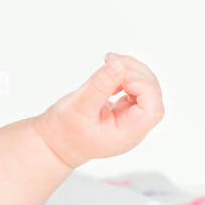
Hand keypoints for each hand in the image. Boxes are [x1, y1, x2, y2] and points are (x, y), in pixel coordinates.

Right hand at [35, 54, 165, 167]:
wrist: (53, 144)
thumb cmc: (63, 132)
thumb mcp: (78, 107)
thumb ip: (99, 86)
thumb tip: (118, 65)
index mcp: (128, 132)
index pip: (151, 107)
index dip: (141, 85)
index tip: (118, 73)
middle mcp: (133, 126)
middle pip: (151, 95)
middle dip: (135, 73)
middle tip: (112, 60)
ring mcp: (129, 118)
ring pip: (145, 90)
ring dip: (131, 72)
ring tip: (109, 61)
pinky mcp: (122, 111)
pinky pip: (133, 90)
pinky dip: (124, 77)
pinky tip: (110, 71)